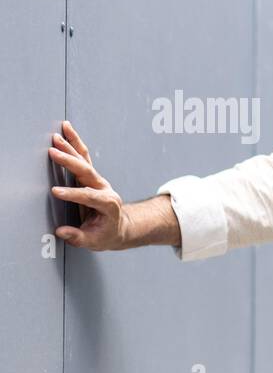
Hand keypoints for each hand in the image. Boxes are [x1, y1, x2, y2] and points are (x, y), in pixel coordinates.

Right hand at [48, 121, 130, 250]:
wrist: (119, 228)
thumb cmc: (107, 234)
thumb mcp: (95, 241)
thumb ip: (79, 237)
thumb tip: (63, 232)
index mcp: (108, 204)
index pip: (89, 196)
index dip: (73, 194)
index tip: (56, 192)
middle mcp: (105, 189)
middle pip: (87, 173)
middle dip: (69, 162)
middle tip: (53, 152)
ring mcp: (99, 181)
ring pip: (85, 161)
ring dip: (70, 147)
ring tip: (57, 136)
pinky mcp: (92, 176)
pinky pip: (83, 157)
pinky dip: (74, 143)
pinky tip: (66, 131)